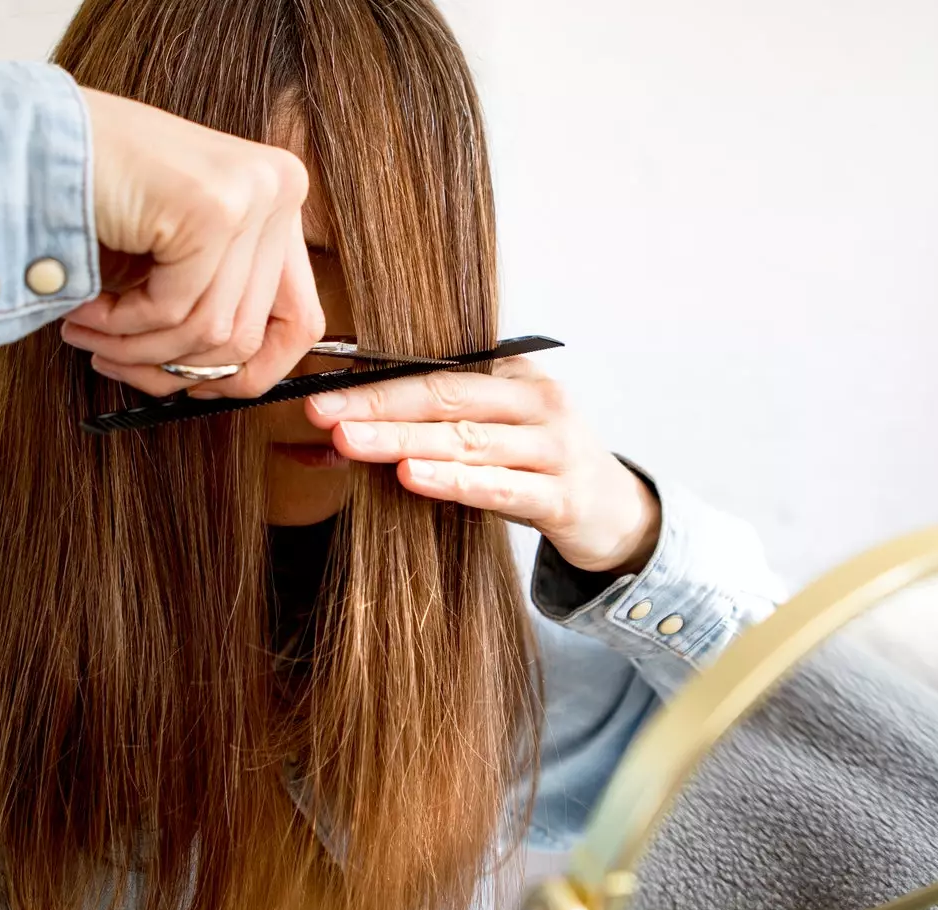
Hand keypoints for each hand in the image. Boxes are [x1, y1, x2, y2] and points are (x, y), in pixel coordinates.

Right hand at [59, 88, 324, 397]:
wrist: (24, 136)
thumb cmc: (95, 195)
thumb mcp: (178, 256)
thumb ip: (219, 304)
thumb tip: (235, 383)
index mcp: (282, 197)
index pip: (302, 322)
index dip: (248, 373)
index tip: (191, 387)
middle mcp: (281, 188)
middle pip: (251, 336)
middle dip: (173, 369)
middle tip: (113, 362)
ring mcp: (252, 194)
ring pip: (210, 333)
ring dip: (137, 349)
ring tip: (88, 334)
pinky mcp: (213, 207)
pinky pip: (174, 311)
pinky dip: (121, 325)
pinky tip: (84, 308)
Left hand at [305, 358, 661, 573]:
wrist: (614, 512)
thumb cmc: (534, 468)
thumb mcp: (488, 437)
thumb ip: (423, 431)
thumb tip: (324, 441)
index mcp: (514, 372)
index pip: (436, 369)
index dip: (376, 379)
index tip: (322, 391)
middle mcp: (538, 400)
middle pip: (447, 396)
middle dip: (378, 404)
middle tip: (323, 411)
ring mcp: (554, 447)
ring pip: (468, 439)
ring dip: (403, 439)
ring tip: (352, 441)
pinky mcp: (562, 496)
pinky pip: (501, 487)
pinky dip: (454, 480)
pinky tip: (411, 477)